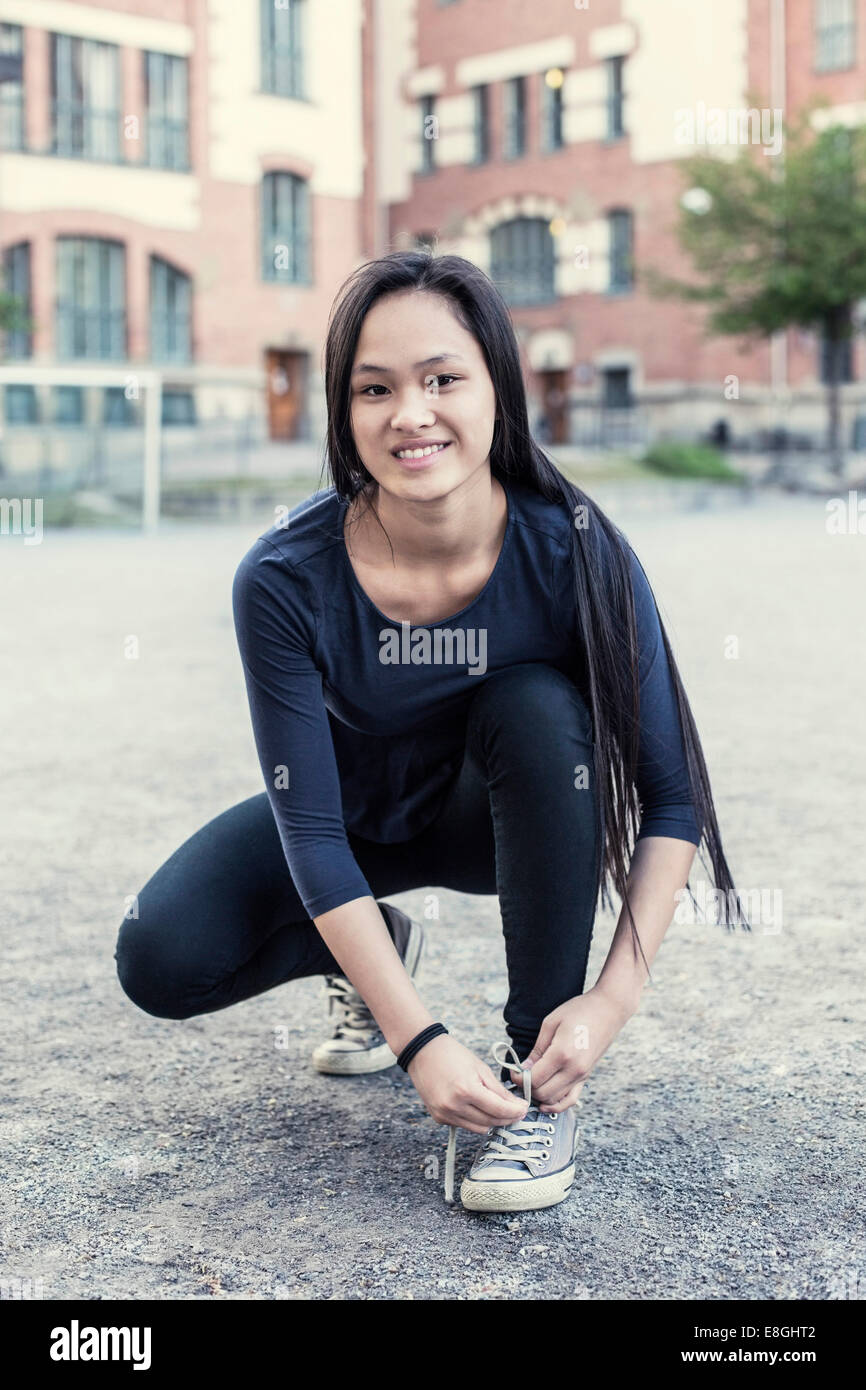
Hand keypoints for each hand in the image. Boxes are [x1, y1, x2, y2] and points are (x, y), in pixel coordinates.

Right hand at [407, 1034, 528, 1133]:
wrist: (422, 1052)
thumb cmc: (453, 1054)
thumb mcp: (481, 1068)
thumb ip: (499, 1090)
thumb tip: (517, 1106)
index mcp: (466, 1090)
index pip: (499, 1110)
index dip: (515, 1111)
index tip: (524, 1108)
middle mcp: (454, 1106)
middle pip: (490, 1122)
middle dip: (507, 1118)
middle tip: (516, 1110)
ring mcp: (445, 1114)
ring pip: (478, 1128)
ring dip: (491, 1121)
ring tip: (498, 1109)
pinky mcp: (439, 1118)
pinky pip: (464, 1125)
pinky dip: (475, 1119)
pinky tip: (477, 1107)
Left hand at [510, 986, 634, 1113]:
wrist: (609, 1010)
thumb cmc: (579, 1010)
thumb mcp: (551, 1022)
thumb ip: (537, 1048)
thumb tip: (525, 1067)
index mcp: (562, 1053)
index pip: (534, 1078)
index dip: (519, 1077)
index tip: (513, 1071)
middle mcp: (574, 1069)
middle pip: (543, 1093)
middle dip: (527, 1087)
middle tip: (520, 1075)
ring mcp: (582, 1075)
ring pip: (555, 1099)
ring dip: (539, 1096)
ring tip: (531, 1083)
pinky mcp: (586, 1077)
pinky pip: (571, 1100)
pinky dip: (557, 1105)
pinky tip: (545, 1103)